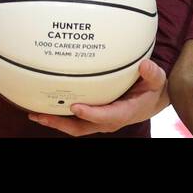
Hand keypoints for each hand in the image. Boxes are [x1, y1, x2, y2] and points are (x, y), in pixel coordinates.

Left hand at [27, 60, 167, 135]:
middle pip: (81, 127)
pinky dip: (59, 114)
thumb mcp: (157, 80)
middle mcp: (107, 120)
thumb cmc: (151, 89)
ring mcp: (98, 119)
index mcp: (123, 113)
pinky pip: (73, 118)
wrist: (150, 100)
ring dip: (55, 121)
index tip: (75, 106)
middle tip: (41, 115)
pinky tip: (44, 104)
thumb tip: (144, 65)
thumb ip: (152, 73)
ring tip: (35, 114)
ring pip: (74, 125)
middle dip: (60, 123)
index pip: (105, 116)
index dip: (90, 113)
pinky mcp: (92, 115)